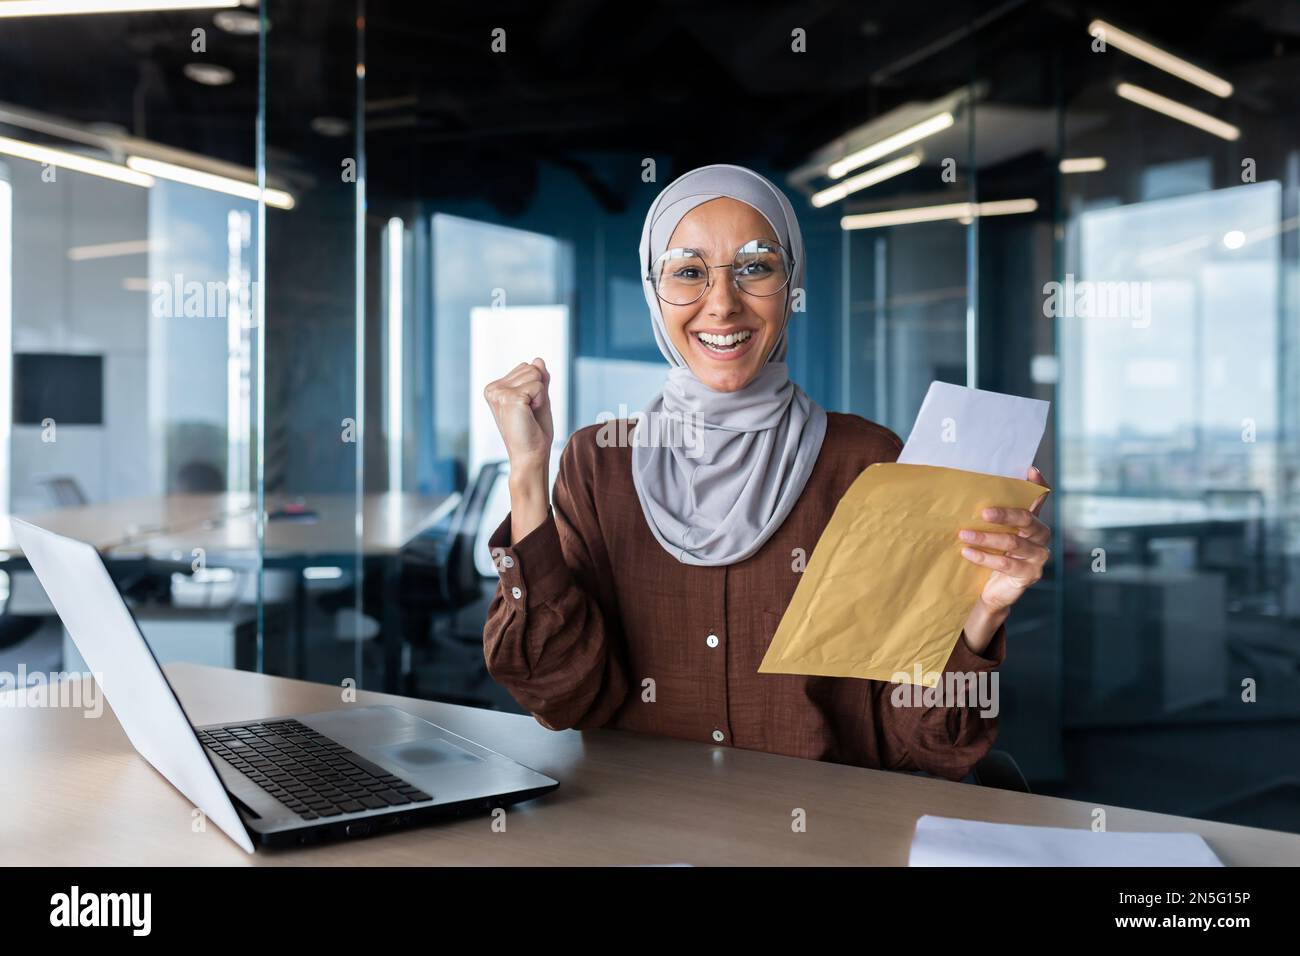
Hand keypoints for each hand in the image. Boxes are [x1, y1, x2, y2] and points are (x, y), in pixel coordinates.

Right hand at [483, 358, 553, 474]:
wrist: (530, 455)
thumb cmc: (533, 433)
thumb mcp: (539, 400)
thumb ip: (538, 380)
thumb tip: (537, 359)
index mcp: (496, 388)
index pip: (527, 367)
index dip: (537, 387)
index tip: (529, 408)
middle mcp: (493, 389)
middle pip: (531, 367)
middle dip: (539, 389)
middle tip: (530, 413)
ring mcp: (498, 392)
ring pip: (535, 374)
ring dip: (540, 395)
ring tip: (529, 414)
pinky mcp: (508, 397)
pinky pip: (538, 385)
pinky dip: (541, 400)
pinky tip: (529, 415)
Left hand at [959, 465, 1050, 613]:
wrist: (991, 591)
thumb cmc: (991, 555)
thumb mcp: (991, 534)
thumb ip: (989, 517)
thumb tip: (967, 494)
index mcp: (1032, 521)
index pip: (1039, 499)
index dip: (1038, 485)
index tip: (1030, 470)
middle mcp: (1040, 536)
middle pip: (1027, 520)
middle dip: (1004, 514)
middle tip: (983, 512)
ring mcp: (1038, 556)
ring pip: (1013, 543)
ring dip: (986, 538)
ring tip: (964, 534)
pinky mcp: (1030, 574)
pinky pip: (1006, 564)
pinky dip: (985, 557)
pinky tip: (968, 552)